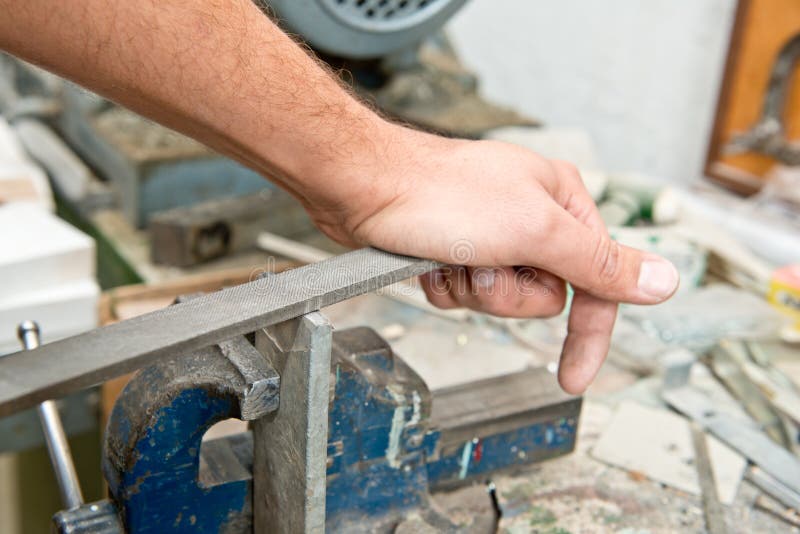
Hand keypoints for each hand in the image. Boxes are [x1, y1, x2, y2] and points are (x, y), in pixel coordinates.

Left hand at [305, 125, 678, 393]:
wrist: (365, 187)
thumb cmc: (441, 192)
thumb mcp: (536, 231)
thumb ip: (601, 263)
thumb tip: (664, 281)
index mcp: (563, 202)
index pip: (597, 280)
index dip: (591, 333)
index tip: (575, 376)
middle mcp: (531, 217)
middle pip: (545, 295)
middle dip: (508, 294)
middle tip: (485, 264)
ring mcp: (491, 234)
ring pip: (503, 298)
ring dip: (475, 290)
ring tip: (454, 257)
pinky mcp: (457, 248)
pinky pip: (467, 293)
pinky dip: (449, 287)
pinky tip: (433, 261)